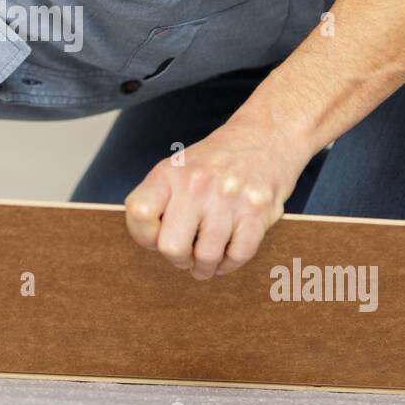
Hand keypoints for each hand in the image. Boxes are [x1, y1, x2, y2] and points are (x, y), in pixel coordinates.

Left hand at [124, 121, 305, 279]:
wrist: (265, 137)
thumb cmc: (214, 163)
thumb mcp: (178, 168)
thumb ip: (159, 201)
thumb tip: (153, 244)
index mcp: (170, 172)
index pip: (140, 213)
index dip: (144, 235)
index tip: (157, 237)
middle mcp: (197, 183)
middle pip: (171, 247)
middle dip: (179, 259)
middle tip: (186, 256)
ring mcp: (229, 197)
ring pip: (207, 257)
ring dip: (206, 267)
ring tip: (207, 261)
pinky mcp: (257, 210)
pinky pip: (238, 255)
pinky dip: (230, 263)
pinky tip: (227, 255)